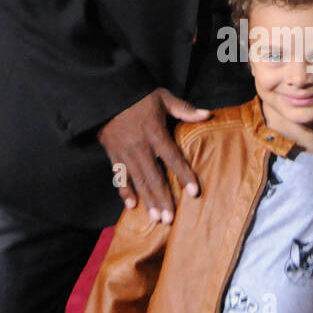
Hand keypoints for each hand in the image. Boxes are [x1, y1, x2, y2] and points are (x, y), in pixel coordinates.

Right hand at [97, 88, 210, 222]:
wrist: (105, 94)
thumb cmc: (138, 96)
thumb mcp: (162, 97)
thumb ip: (183, 109)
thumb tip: (207, 114)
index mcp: (154, 132)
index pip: (172, 157)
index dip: (184, 175)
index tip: (194, 192)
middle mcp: (140, 146)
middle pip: (154, 176)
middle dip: (163, 198)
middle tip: (170, 218)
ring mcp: (125, 152)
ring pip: (138, 181)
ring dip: (147, 200)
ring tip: (156, 218)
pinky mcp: (112, 154)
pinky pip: (119, 176)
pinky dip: (124, 191)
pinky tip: (132, 206)